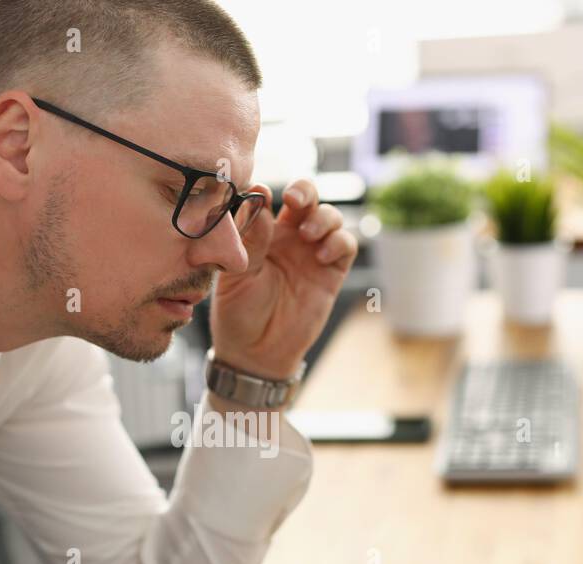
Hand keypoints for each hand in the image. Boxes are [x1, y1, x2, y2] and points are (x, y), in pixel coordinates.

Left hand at [209, 179, 357, 380]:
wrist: (256, 353)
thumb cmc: (238, 314)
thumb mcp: (236, 277)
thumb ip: (250, 241)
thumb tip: (261, 203)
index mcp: (260, 233)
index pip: (269, 200)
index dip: (268, 191)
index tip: (261, 193)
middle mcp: (287, 237)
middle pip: (306, 198)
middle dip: (305, 191)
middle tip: (296, 200)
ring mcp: (311, 253)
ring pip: (330, 217)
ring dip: (323, 217)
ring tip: (309, 234)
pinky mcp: (331, 273)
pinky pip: (345, 246)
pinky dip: (340, 242)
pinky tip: (323, 254)